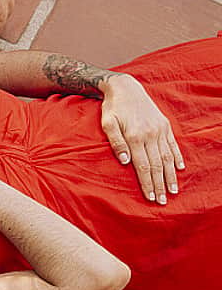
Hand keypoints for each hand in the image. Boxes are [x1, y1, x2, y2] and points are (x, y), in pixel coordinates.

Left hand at [99, 74, 184, 204]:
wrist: (126, 88)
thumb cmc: (112, 108)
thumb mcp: (108, 124)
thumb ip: (116, 143)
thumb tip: (125, 161)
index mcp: (135, 137)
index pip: (143, 166)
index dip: (147, 183)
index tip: (150, 197)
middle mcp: (151, 135)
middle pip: (157, 165)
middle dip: (160, 185)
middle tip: (162, 201)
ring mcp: (160, 130)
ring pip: (167, 157)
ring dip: (171, 175)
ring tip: (173, 190)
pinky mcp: (165, 125)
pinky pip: (173, 144)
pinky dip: (177, 157)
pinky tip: (180, 168)